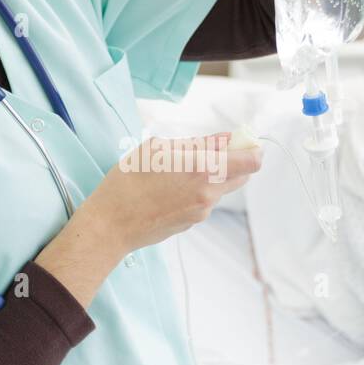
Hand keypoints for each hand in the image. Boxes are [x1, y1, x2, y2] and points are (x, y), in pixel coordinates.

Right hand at [90, 132, 262, 253]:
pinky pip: (206, 200)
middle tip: (210, 150)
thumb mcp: (158, 149)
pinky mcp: (193, 222)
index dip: (251, 148)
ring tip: (178, 169)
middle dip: (233, 160)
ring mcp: (203, 210)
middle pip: (242, 175)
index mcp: (203, 168)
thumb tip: (224, 139)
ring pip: (222, 187)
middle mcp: (209, 192)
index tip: (240, 141)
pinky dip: (198, 189)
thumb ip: (197, 143)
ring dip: (212, 175)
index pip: (251, 161)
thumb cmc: (127, 182)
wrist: (112, 224)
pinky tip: (170, 187)